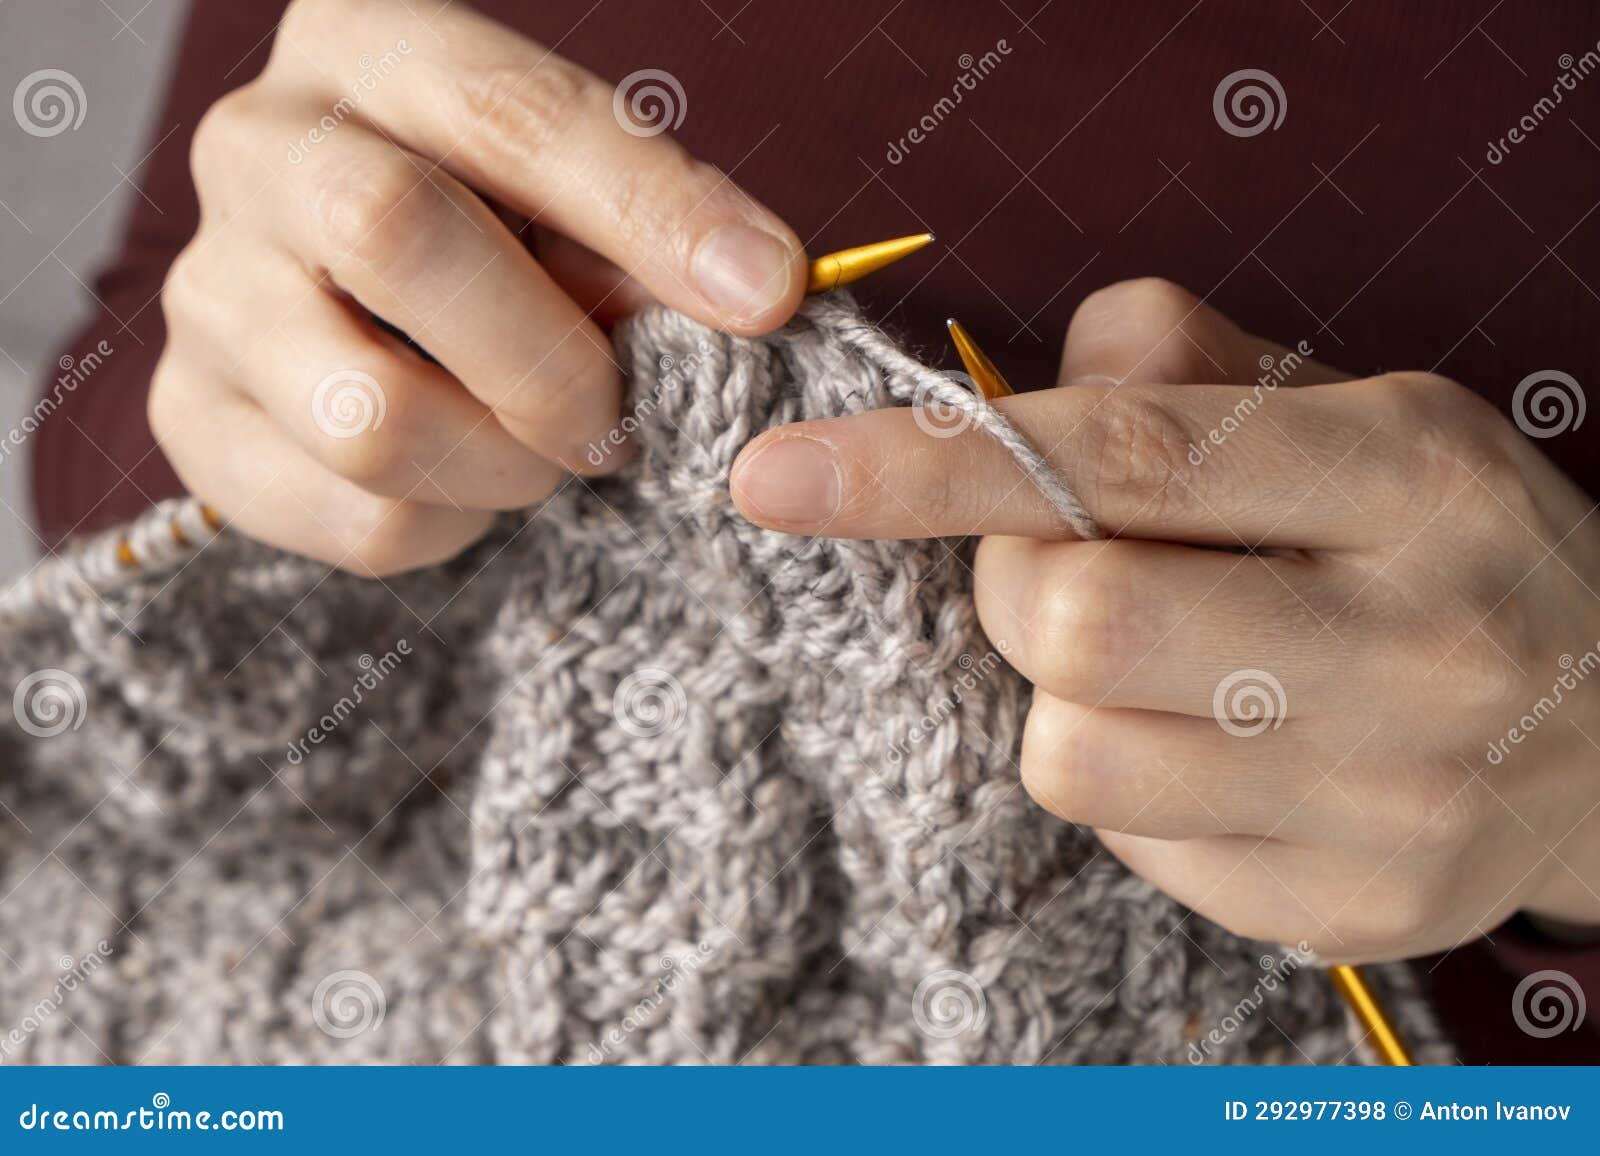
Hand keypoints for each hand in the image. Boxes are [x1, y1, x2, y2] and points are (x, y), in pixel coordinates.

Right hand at [153, 0, 803, 574]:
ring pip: (372, 414)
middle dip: (550, 359)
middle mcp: (260, 147)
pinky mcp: (192, 417)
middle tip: (617, 418)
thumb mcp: (578, 202)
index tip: (764, 294)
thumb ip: (650, 231)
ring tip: (542, 455)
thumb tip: (752, 288)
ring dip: (504, 465)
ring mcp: (209, 288)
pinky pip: (356, 514)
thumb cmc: (503, 238)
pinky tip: (466, 483)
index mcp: (369, 50)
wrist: (367, 313)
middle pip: (394, 234)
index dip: (649, 210)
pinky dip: (451, 523)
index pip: (511, 116)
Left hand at [730, 277, 1599, 961]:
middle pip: (1074, 624)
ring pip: (1077, 759)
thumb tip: (1012, 378)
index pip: (1117, 457)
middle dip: (1012, 588)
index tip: (776, 478)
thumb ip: (1173, 368)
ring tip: (1150, 664)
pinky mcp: (1350, 912)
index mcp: (1403, 476)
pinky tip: (1208, 746)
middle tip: (1062, 568)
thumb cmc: (1435, 543)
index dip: (924, 465)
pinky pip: (1130, 849)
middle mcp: (1413, 644)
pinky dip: (1128, 784)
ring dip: (1062, 699)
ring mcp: (1388, 800)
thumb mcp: (1349, 405)